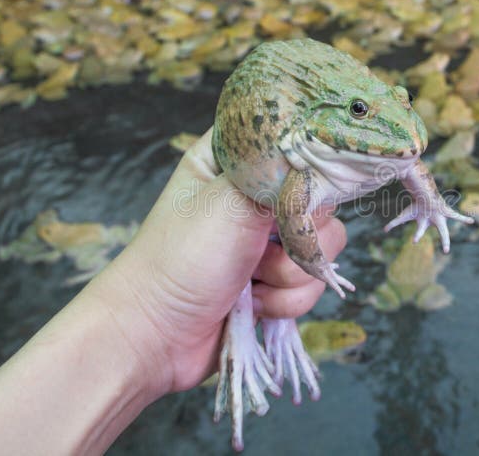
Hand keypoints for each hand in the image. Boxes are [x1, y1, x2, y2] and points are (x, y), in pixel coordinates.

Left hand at [92, 129, 345, 393]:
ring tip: (250, 282)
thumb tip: (318, 163)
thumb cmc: (179, 260)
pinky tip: (252, 303)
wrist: (157, 336)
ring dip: (289, 274)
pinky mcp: (276, 280)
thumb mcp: (227, 203)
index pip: (290, 141)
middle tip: (261, 245)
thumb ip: (278, 177)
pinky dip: (287, 299)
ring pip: (321, 246)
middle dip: (298, 233)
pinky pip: (312, 283)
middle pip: (317, 199)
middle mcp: (255, 198)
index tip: (298, 188)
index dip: (304, 163)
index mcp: (235, 164)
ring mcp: (267, 241)